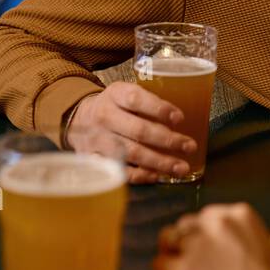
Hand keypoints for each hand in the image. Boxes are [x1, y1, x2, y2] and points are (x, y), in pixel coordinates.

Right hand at [67, 81, 196, 183]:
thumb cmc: (115, 107)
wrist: (80, 119)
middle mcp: (104, 116)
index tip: (180, 118)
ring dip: (160, 162)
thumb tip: (183, 119)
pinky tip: (157, 176)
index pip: (137, 99)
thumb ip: (149, 102)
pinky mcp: (93, 159)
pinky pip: (119, 170)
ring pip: (131, 153)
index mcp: (115, 94)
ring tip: (181, 167)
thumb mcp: (126, 94)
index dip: (159, 109)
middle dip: (168, 140)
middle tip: (189, 146)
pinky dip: (140, 175)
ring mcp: (97, 139)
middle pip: (138, 130)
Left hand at [153, 204, 269, 269]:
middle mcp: (214, 221)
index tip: (213, 260)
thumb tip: (236, 253)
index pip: (208, 218)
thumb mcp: (269, 250)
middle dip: (189, 246)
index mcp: (239, 213)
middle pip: (187, 226)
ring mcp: (196, 245)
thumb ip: (247, 243)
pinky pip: (159, 265)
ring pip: (168, 241)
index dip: (207, 240)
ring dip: (174, 258)